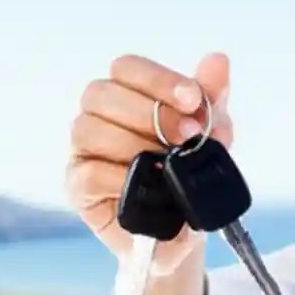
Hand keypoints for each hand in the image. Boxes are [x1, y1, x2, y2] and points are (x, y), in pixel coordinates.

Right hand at [66, 52, 232, 274]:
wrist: (179, 233)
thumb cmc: (185, 177)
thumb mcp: (209, 136)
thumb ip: (211, 99)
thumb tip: (217, 60)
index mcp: (124, 96)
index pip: (126, 68)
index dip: (157, 79)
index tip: (192, 99)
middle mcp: (96, 118)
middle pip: (101, 93)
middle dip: (150, 111)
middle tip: (188, 135)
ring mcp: (82, 152)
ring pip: (90, 129)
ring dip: (135, 143)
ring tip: (169, 163)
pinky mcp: (77, 186)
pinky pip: (90, 171)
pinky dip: (122, 176)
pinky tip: (148, 185)